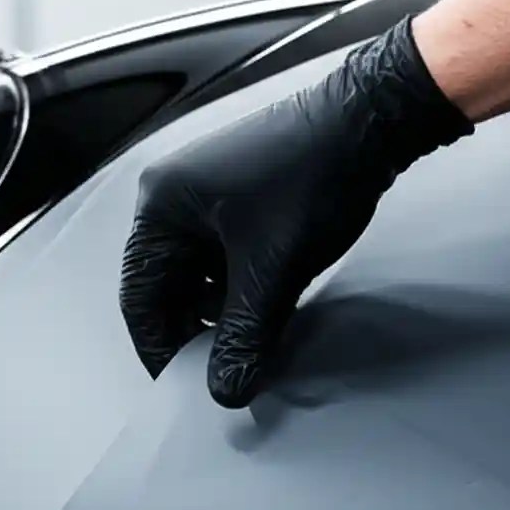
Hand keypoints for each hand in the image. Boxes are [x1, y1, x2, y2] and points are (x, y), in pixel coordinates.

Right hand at [120, 17, 471, 407]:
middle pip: (167, 286)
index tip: (180, 384)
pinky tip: (265, 311)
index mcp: (162, 205)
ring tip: (248, 344)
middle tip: (218, 370)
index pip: (139, 294)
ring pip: (199, 277)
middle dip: (193, 331)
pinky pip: (225, 260)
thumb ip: (244, 335)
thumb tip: (226, 387)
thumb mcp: (271, 270)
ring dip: (220, 314)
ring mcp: (208, 197)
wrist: (370, 122)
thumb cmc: (313, 173)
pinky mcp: (240, 201)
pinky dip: (239, 291)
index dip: (159, 346)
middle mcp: (176, 197)